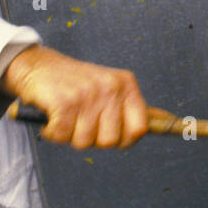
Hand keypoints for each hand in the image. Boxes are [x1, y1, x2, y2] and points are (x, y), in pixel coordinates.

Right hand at [3, 45, 147, 149]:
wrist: (39, 65)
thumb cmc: (75, 83)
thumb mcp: (110, 88)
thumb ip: (132, 107)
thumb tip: (169, 120)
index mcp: (126, 85)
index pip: (140, 128)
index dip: (125, 140)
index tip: (112, 137)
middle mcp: (111, 88)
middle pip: (110, 141)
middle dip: (92, 138)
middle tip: (80, 121)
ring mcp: (88, 94)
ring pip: (84, 142)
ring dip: (69, 135)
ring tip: (65, 116)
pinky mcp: (64, 102)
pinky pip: (62, 136)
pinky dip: (52, 133)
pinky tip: (52, 117)